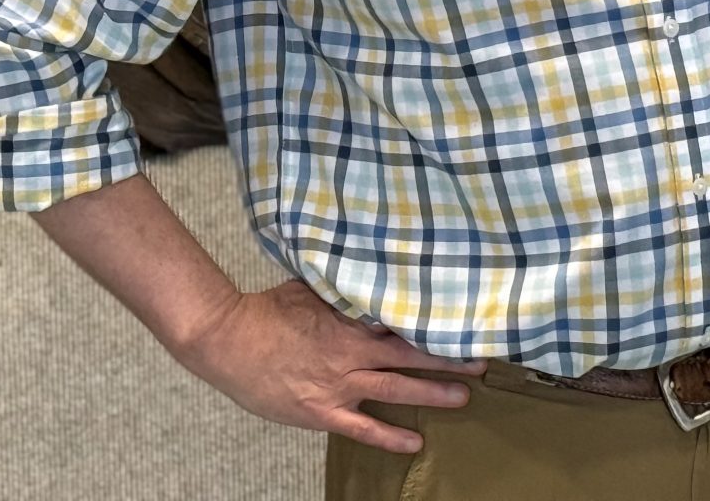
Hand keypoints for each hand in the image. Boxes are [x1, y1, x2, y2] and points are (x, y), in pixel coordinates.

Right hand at [172, 279, 484, 452]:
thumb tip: (376, 267)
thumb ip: (347, 286)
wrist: (228, 341)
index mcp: (352, 321)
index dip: (436, 323)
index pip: (404, 322)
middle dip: (448, 358)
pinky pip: (362, 428)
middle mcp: (353, 354)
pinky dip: (389, 437)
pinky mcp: (321, 411)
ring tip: (464, 397)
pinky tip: (415, 442)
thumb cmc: (269, 310)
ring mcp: (338, 386)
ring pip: (395, 390)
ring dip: (431, 393)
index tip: (467, 320)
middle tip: (481, 361)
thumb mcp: (314, 287)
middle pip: (410, 355)